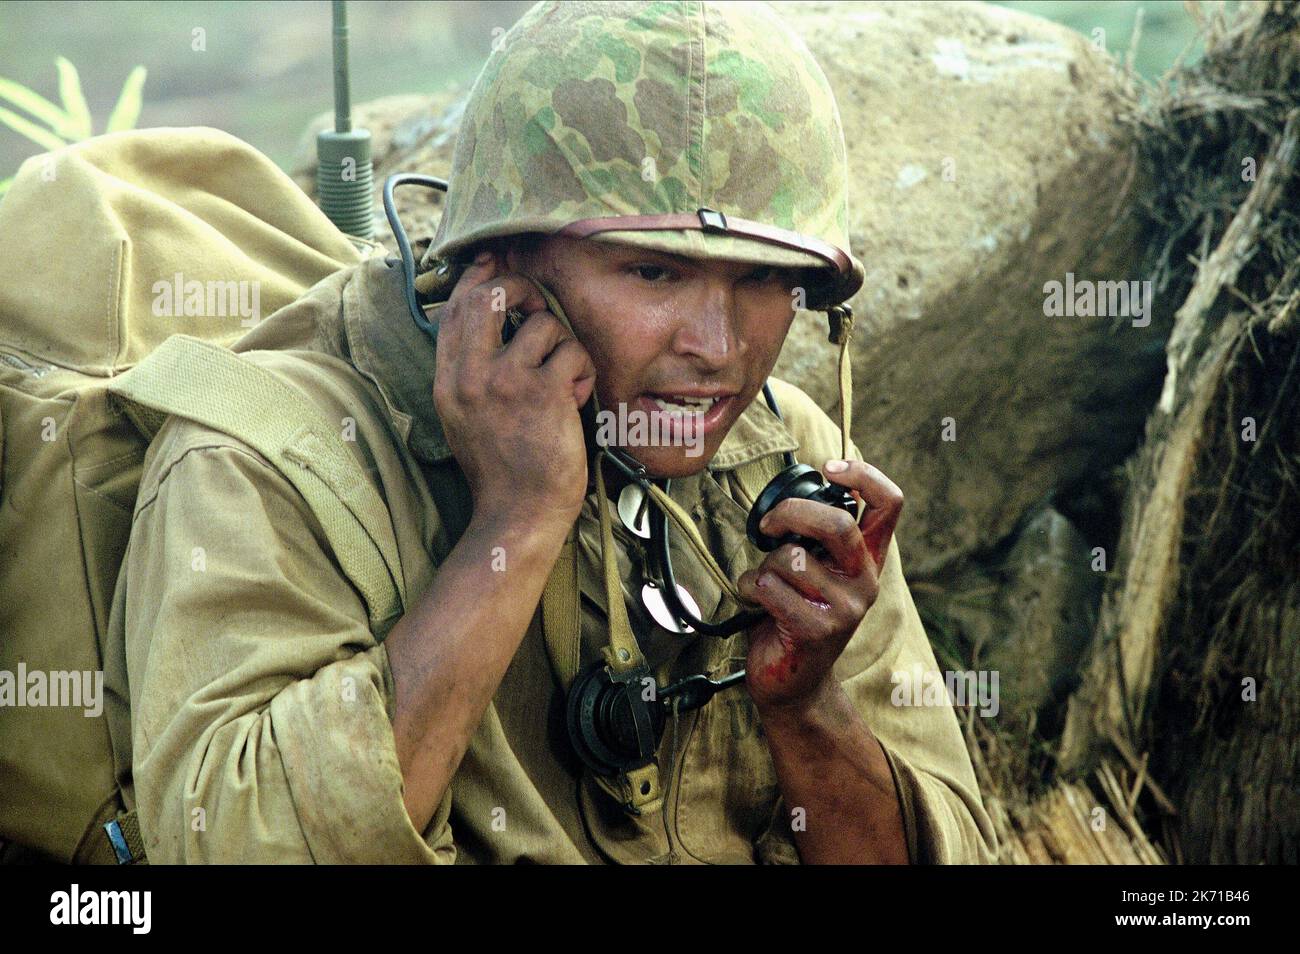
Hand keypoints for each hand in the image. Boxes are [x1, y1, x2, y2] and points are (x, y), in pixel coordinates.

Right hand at [432, 248, 596, 530]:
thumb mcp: (466, 416)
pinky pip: (571, 351)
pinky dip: (581, 369)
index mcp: (448, 381)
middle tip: (537, 308)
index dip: (478, 277)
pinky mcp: (543, 393)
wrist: (517, 515)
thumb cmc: (502, 468)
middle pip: (491, 297)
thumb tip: (488, 320)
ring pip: (542, 323)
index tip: (496, 262)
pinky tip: (576, 397)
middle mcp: (470, 376)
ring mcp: (505, 383)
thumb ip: (470, 370)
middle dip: (521, 288)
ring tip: (564, 376)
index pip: (456, 309)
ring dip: (563, 343)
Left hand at [736, 459, 903, 713]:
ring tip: (766, 584)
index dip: (863, 475)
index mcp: (868, 558)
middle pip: (838, 524)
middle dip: (792, 512)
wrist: (791, 681)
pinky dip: (751, 587)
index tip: (829, 468)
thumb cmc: (794, 613)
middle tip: (769, 524)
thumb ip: (814, 537)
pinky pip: (771, 586)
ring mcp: (845, 608)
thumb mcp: (815, 569)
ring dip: (764, 565)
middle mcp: (865, 581)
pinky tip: (757, 601)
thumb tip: (788, 499)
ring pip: (791, 558)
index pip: (889, 504)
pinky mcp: (817, 630)